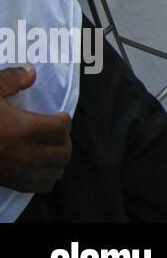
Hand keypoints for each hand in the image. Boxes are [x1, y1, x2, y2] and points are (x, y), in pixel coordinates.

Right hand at [0, 65, 72, 193]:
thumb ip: (11, 79)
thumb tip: (31, 72)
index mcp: (26, 128)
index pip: (64, 126)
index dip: (64, 119)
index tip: (58, 116)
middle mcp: (29, 152)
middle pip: (65, 150)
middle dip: (64, 140)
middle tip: (55, 133)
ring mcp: (22, 171)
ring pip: (58, 169)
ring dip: (58, 158)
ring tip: (48, 148)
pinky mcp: (14, 184)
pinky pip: (44, 186)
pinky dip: (47, 176)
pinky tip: (38, 166)